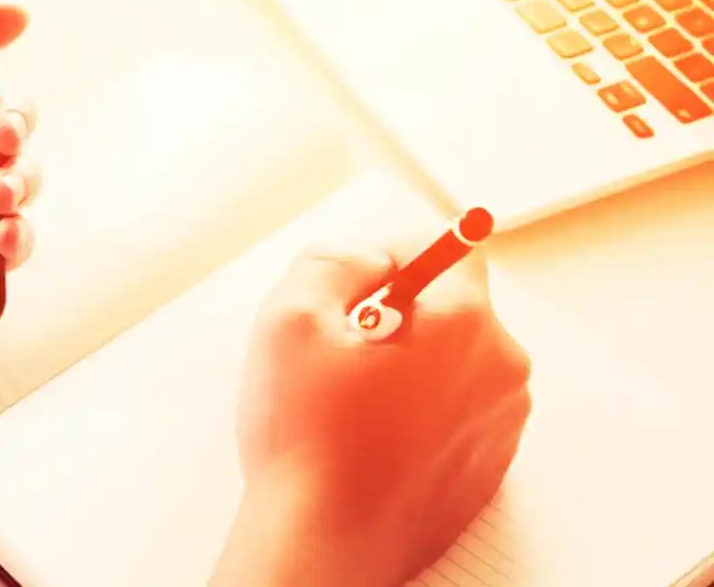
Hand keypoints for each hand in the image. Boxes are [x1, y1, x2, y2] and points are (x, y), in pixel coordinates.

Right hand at [212, 207, 530, 585]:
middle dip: (399, 314)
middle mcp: (499, 372)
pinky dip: (417, 410)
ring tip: (351, 401)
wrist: (324, 545)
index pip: (454, 245)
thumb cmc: (310, 446)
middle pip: (453, 305)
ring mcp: (498, 424)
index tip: (361, 282)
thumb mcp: (289, 320)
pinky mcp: (485, 466)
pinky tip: (369, 436)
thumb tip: (365, 260)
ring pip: (453, 359)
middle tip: (342, 350)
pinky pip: (455, 410)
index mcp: (465, 327)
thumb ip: (333, 261)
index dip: (396, 252)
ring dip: (408, 363)